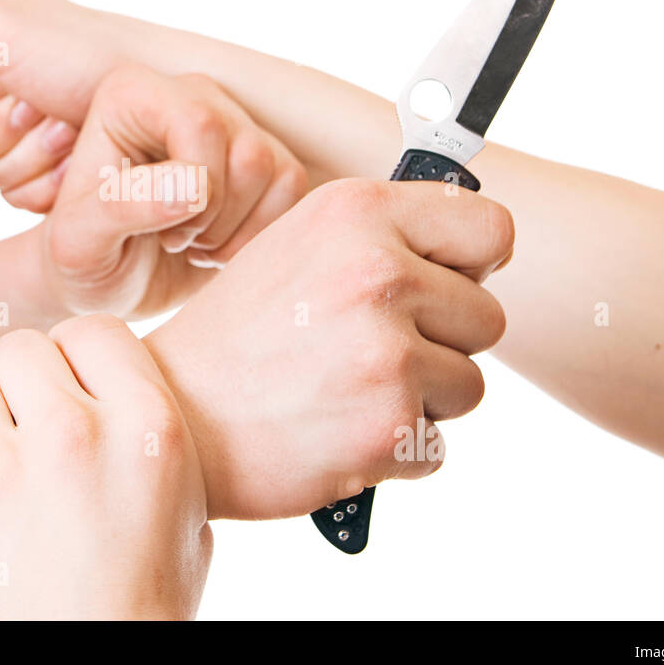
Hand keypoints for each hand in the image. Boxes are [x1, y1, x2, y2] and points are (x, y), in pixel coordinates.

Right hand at [0, 0, 203, 210]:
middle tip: (43, 103)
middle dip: (2, 129)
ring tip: (68, 125)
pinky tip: (81, 154)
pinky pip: (18, 198)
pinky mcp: (48, 169)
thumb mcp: (1, 26)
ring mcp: (22, 128)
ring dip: (31, 155)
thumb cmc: (93, 53)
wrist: (168, 99)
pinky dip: (52, 182)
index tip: (3, 83)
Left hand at [0, 315, 210, 620]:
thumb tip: (116, 396)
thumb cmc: (137, 615)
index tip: (63, 397)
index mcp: (149, 430)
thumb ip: (154, 446)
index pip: (89, 333)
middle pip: (17, 350)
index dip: (72, 363)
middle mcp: (74, 438)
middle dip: (14, 388)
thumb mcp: (188, 522)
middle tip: (16, 435)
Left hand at [37, 64, 306, 317]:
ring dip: (238, 229)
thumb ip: (124, 207)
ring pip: (278, 172)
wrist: (108, 280)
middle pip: (248, 151)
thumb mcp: (80, 243)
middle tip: (174, 239)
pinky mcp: (264, 156)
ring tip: (192, 241)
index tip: (161, 230)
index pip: (200, 124)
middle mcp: (188, 94)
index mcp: (131, 95)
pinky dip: (262, 234)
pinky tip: (218, 244)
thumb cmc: (83, 259)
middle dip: (216, 217)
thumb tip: (195, 184)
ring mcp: (231, 121)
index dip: (196, 189)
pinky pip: (296, 191)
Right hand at [144, 178, 514, 519]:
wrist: (172, 414)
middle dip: (440, 343)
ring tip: (347, 392)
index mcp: (356, 212)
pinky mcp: (388, 428)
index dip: (472, 264)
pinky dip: (394, 451)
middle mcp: (378, 272)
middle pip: (486, 317)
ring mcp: (386, 352)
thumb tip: (483, 254)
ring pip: (468, 385)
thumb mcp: (299, 247)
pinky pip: (436, 445)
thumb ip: (382, 238)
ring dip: (421, 400)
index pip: (491, 229)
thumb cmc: (237, 335)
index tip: (446, 283)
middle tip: (367, 353)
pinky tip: (338, 432)